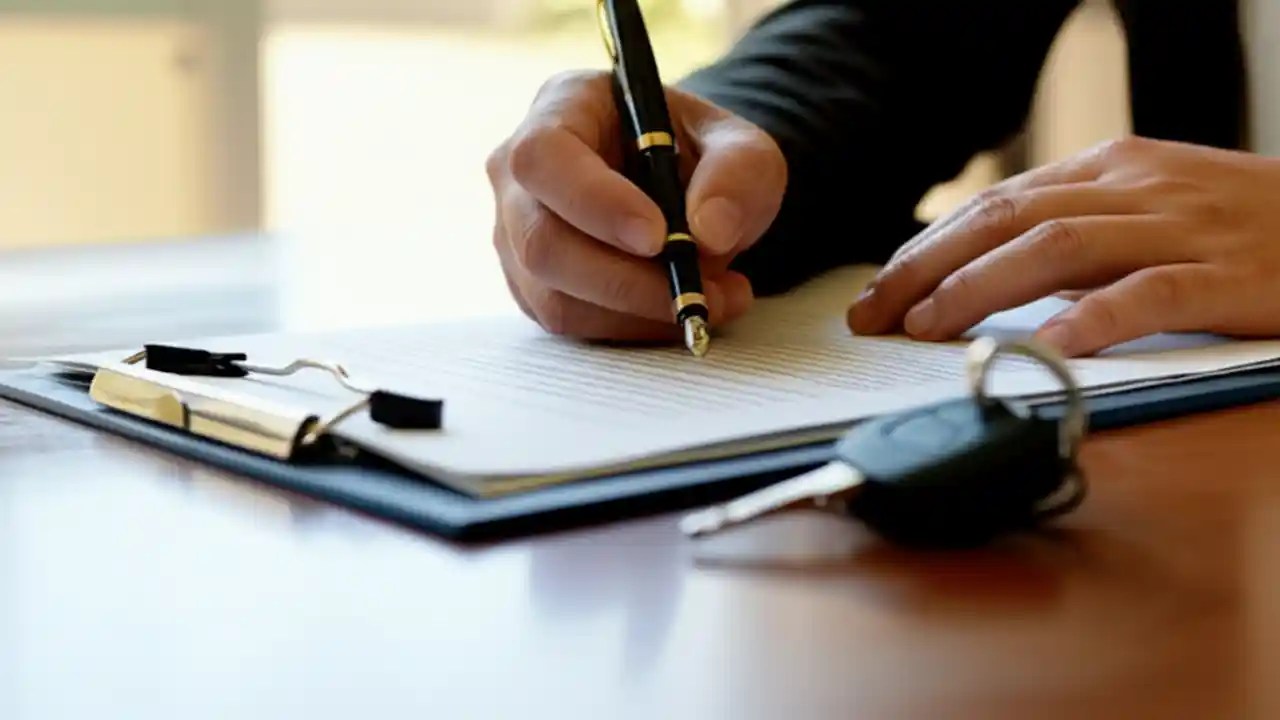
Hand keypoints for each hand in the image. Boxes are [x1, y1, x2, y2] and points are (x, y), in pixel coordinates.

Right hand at [486, 70, 785, 340]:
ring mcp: (517, 233)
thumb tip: (709, 232)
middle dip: (625, 280)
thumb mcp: (741, 147)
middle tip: (697, 287)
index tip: (659, 238)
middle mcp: (521, 172)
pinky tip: (679, 307)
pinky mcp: (533, 285)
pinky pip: (569, 323)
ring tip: (712, 297)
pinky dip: (632, 327)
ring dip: (638, 312)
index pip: (544, 157)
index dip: (594, 203)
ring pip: (554, 296)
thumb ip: (737, 174)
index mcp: (562, 106)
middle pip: (541, 241)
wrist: (687, 189)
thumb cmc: (700, 155)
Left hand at [847, 137, 1279, 355]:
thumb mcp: (1148, 210)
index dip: (926, 249)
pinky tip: (1051, 347)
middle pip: (1007, 219)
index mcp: (1110, 169)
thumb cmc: (1241, 227)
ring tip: (927, 329)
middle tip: (872, 316)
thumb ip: (1074, 233)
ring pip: (1059, 248)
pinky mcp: (1230, 275)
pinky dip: (1095, 318)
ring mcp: (1182, 228)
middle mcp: (1135, 188)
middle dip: (926, 268)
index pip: (995, 203)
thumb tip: (980, 277)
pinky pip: (1151, 293)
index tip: (876, 293)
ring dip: (980, 289)